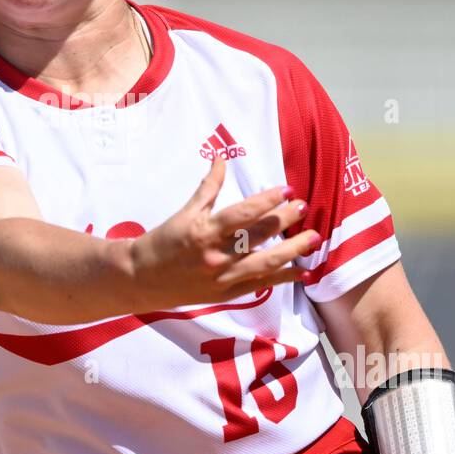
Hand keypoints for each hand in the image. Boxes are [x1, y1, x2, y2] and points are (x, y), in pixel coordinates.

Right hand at [127, 153, 322, 307]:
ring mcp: (223, 278)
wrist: (141, 279)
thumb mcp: (184, 213)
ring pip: (266, 264)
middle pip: (259, 237)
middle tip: (303, 207)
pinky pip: (260, 285)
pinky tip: (302, 271)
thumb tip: (221, 158)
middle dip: (285, 221)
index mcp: (204, 232)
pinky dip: (283, 278)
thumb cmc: (162, 242)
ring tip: (313, 238)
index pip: (243, 213)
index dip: (267, 201)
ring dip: (293, 251)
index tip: (286, 190)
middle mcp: (216, 256)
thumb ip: (208, 188)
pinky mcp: (226, 294)